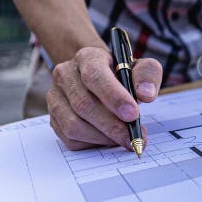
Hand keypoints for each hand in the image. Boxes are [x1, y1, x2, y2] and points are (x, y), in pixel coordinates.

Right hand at [47, 46, 162, 150]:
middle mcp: (65, 74)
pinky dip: (92, 144)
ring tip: (124, 138)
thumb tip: (146, 95)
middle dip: (112, 125)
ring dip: (103, 137)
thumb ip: (148, 76)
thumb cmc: (123, 74)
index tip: (133, 115)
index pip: (95, 76)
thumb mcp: (142, 67)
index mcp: (87, 57)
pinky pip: (70, 138)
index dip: (114, 97)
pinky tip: (109, 139)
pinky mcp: (54, 118)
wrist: (102, 78)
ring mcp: (55, 97)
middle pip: (84, 104)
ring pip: (74, 125)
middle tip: (134, 137)